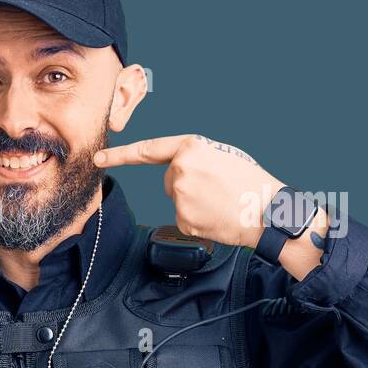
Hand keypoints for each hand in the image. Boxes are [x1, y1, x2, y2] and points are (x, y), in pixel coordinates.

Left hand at [93, 134, 283, 247]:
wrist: (268, 211)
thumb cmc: (250, 182)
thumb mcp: (223, 155)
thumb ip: (194, 158)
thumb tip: (176, 169)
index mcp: (190, 148)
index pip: (147, 150)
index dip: (120, 155)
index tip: (99, 158)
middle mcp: (180, 170)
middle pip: (169, 179)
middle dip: (187, 183)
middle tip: (218, 187)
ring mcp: (180, 196)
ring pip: (177, 198)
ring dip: (194, 201)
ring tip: (221, 200)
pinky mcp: (183, 219)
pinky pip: (184, 217)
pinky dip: (198, 218)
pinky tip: (217, 215)